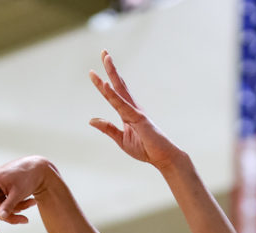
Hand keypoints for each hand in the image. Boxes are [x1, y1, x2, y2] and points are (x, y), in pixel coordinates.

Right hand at [0, 156, 53, 232]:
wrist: (36, 168)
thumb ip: (9, 206)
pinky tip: (29, 200)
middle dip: (12, 215)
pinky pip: (3, 203)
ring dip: (17, 209)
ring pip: (1, 208)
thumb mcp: (18, 194)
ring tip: (32, 202)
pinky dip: (16, 204)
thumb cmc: (28, 178)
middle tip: (26, 220)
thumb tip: (0, 217)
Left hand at [89, 50, 180, 169]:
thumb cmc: (146, 149)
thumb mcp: (122, 140)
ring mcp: (135, 112)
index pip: (113, 95)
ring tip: (106, 58)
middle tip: (103, 52)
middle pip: (118, 85)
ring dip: (112, 73)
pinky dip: (113, 95)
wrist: (164, 157)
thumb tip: (91, 120)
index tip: (93, 71)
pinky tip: (106, 85)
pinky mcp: (138, 119)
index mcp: (127, 113)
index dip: (103, 83)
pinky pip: (122, 106)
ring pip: (120, 90)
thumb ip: (108, 129)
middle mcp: (132, 108)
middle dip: (110, 69)